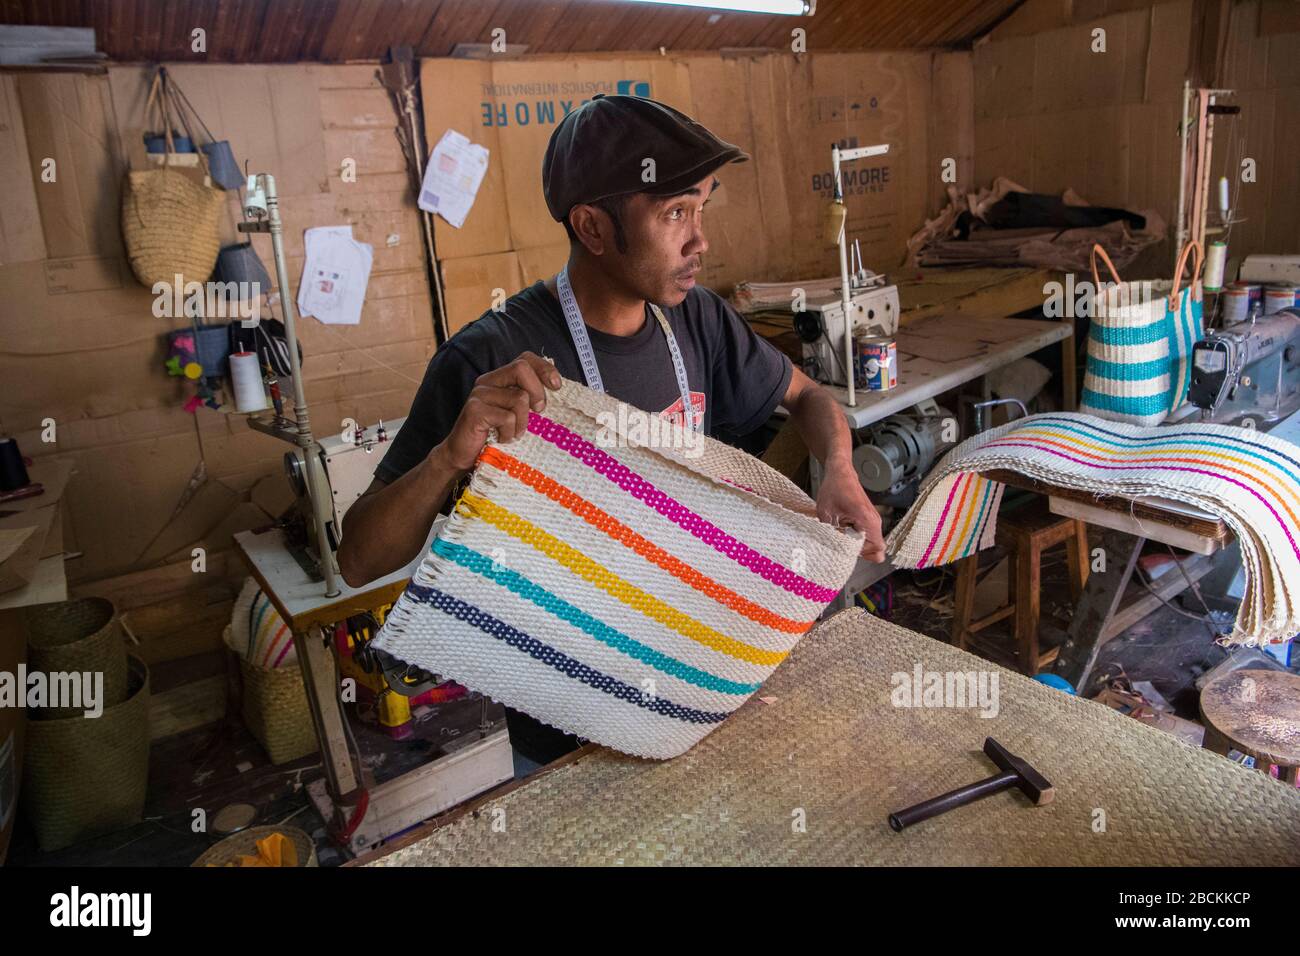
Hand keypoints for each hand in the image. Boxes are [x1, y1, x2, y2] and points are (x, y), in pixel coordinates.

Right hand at [433, 352, 561, 471]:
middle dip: (537, 391)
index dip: (544, 369)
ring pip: (518, 398)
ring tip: (513, 434)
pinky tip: (502, 440)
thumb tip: (557, 389)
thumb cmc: (496, 436)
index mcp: (500, 379)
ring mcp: (479, 394)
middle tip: (539, 412)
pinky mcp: (475, 410)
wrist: (464, 458)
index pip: (525, 359)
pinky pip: (507, 417)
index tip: (557, 387)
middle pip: (521, 368)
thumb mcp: (518, 414)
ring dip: (522, 423)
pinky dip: (510, 433)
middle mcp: (488, 381)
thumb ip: (530, 399)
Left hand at [815, 457, 885, 562]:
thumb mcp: (826, 514)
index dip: (862, 555)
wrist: (840, 471)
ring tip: (839, 532)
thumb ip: (832, 535)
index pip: (877, 550)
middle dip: (857, 551)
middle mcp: (875, 522)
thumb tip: (834, 552)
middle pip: (874, 550)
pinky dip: (853, 537)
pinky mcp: (868, 520)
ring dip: (854, 543)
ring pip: (868, 544)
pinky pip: (865, 536)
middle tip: (840, 541)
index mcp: (868, 521)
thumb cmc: (834, 488)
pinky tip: (840, 528)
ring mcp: (873, 521)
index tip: (847, 548)